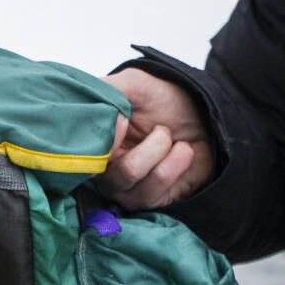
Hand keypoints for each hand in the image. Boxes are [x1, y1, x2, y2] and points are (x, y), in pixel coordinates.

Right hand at [92, 68, 213, 209]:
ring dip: (159, 148)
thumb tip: (83, 99)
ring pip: (131, 174)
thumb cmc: (165, 102)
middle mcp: (102, 171)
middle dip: (141, 141)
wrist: (203, 120)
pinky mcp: (147, 201)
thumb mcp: (136, 84)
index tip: (125, 118)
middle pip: (104, 164)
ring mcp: (124, 189)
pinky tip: (182, 151)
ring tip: (171, 137)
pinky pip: (154, 187)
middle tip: (161, 128)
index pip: (80, 150)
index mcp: (94, 143)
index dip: (104, 136)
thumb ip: (108, 89)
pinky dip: (175, 162)